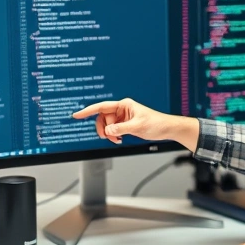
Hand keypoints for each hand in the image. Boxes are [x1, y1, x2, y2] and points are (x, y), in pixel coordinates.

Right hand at [72, 98, 198, 149]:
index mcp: (124, 105)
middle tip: (108, 137)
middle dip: (103, 128)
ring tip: (116, 140)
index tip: (77, 115)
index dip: (88, 111)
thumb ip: (121, 129)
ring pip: (107, 125)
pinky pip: (113, 130)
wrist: (167, 129)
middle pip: (102, 118)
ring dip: (109, 134)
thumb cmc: (156, 123)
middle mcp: (122, 110)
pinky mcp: (125, 124)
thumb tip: (108, 130)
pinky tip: (119, 140)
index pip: (101, 107)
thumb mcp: (138, 127)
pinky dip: (114, 136)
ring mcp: (123, 117)